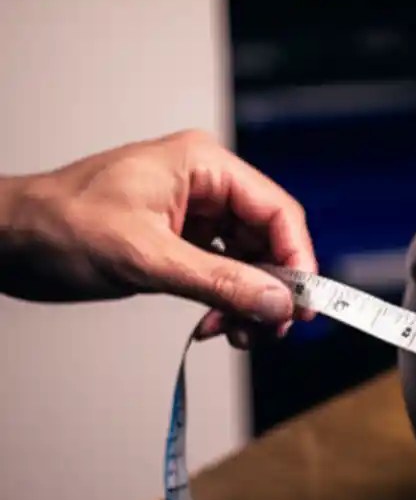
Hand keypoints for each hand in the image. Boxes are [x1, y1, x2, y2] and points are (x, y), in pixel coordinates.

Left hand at [0, 129, 316, 346]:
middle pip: (269, 240)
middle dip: (270, 290)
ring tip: (233, 333)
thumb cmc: (56, 225)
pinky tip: (211, 325)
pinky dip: (224, 305)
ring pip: (250, 263)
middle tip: (267, 330)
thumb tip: (276, 302)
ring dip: (247, 303)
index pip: (277, 211)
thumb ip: (218, 281)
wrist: (4, 242)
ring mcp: (193, 215)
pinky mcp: (180, 243)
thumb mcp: (145, 257)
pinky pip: (223, 275)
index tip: (303, 305)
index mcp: (202, 166)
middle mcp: (204, 186)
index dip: (297, 260)